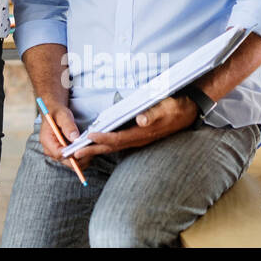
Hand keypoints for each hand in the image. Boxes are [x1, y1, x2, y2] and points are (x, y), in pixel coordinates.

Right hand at [38, 102, 85, 175]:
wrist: (54, 113)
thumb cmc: (57, 113)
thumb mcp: (62, 115)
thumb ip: (68, 126)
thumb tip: (75, 138)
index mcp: (47, 141)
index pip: (59, 154)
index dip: (72, 153)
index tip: (84, 148)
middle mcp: (51, 150)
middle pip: (67, 162)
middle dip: (80, 157)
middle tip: (92, 148)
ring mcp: (57, 154)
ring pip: (73, 164)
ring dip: (83, 158)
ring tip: (91, 147)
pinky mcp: (63, 154)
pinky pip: (74, 161)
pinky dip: (82, 157)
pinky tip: (87, 148)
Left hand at [71, 95, 198, 161]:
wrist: (187, 112)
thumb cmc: (174, 107)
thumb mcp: (166, 107)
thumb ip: (153, 114)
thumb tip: (141, 121)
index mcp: (142, 133)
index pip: (118, 138)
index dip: (102, 139)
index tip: (88, 137)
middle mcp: (137, 139)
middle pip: (110, 147)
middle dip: (91, 150)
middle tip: (72, 153)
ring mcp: (137, 140)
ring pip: (112, 147)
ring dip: (95, 149)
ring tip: (77, 152)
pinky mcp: (136, 137)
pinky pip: (116, 143)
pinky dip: (103, 145)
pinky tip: (93, 144)